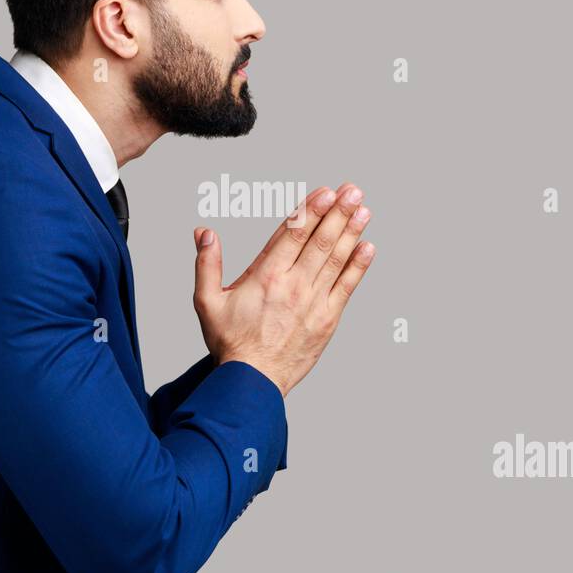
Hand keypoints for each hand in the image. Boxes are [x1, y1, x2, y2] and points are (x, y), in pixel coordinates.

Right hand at [192, 183, 374, 397]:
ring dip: (351, 232)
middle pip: (319, 241)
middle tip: (352, 191)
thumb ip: (207, 264)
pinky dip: (358, 266)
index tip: (326, 192)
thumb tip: (204, 233)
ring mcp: (313, 302)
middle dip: (338, 212)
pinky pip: (346, 287)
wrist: (253, 381)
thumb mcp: (207, 302)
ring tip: (363, 210)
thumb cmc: (230, 343)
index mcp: (265, 276)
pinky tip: (368, 247)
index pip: (293, 234)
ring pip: (335, 259)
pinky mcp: (327, 319)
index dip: (311, 210)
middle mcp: (293, 285)